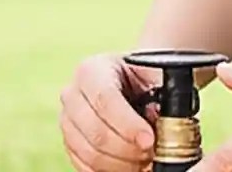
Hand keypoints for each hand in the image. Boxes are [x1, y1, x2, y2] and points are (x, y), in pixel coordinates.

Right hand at [59, 53, 160, 170]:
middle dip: (128, 149)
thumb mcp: (157, 75)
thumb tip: (164, 118)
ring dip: (122, 164)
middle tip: (152, 153)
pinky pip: (85, 167)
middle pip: (95, 131)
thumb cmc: (146, 78)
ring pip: (90, 153)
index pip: (104, 99)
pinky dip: (110, 170)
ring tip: (145, 160)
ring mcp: (67, 121)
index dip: (128, 124)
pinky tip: (131, 166)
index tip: (149, 139)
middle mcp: (72, 94)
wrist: (134, 84)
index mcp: (92, 70)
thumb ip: (164, 92)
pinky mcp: (69, 144)